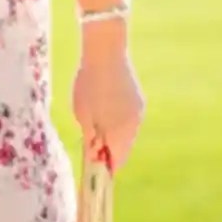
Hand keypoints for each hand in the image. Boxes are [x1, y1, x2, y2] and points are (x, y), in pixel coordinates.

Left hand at [71, 20, 143, 172]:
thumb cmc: (89, 85)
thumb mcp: (83, 115)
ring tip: (95, 123)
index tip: (95, 168)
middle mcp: (134, 124)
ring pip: (127, 132)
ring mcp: (138, 110)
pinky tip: (104, 108)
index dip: (106, 167)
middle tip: (91, 144)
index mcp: (121, 131)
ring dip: (113, 134)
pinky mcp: (138, 99)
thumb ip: (91, 137)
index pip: (118, 160)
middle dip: (109, 150)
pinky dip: (118, 120)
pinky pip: (129, 118)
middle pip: (124, 147)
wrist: (106, 53)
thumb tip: (94, 154)